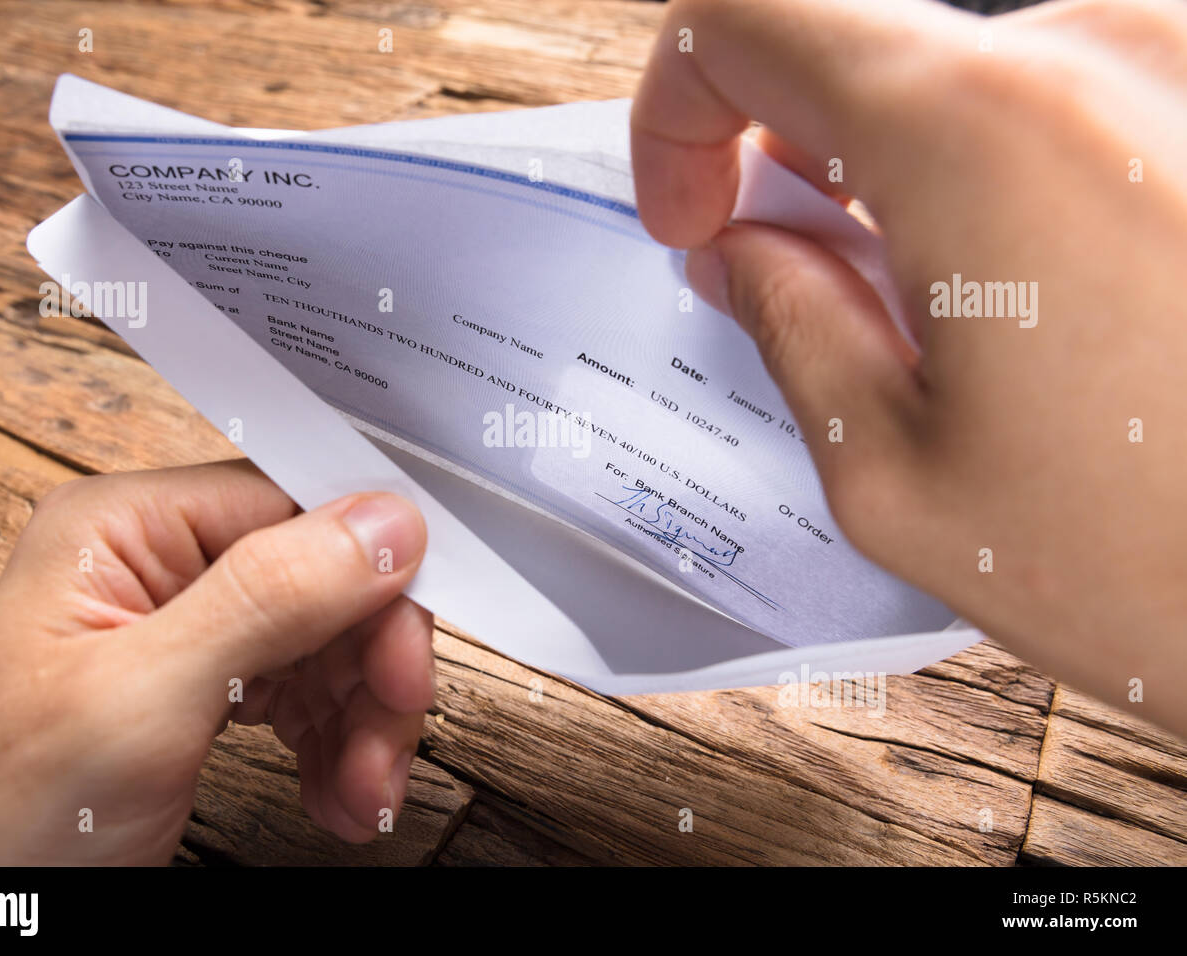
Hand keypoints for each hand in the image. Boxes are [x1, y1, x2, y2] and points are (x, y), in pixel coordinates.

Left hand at [0, 460, 432, 863]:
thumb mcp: (139, 701)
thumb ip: (264, 602)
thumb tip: (381, 525)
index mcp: (123, 530)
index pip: (291, 506)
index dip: (368, 573)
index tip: (407, 648)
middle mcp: (159, 568)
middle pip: (324, 582)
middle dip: (368, 670)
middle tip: (391, 736)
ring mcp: (185, 632)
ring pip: (329, 645)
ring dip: (364, 721)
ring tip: (363, 792)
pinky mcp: (206, 691)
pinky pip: (308, 696)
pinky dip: (340, 748)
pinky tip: (340, 793)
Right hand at [632, 0, 1186, 733]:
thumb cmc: (1164, 570)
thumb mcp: (896, 477)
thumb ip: (789, 323)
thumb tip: (743, 248)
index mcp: (981, 131)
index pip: (747, 11)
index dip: (678, 105)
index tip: (694, 215)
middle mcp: (1103, 55)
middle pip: (862, 53)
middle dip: (795, 166)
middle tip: (812, 295)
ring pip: (966, 88)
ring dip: (909, 183)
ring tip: (954, 330)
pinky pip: (1068, 111)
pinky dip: (1005, 186)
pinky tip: (1047, 313)